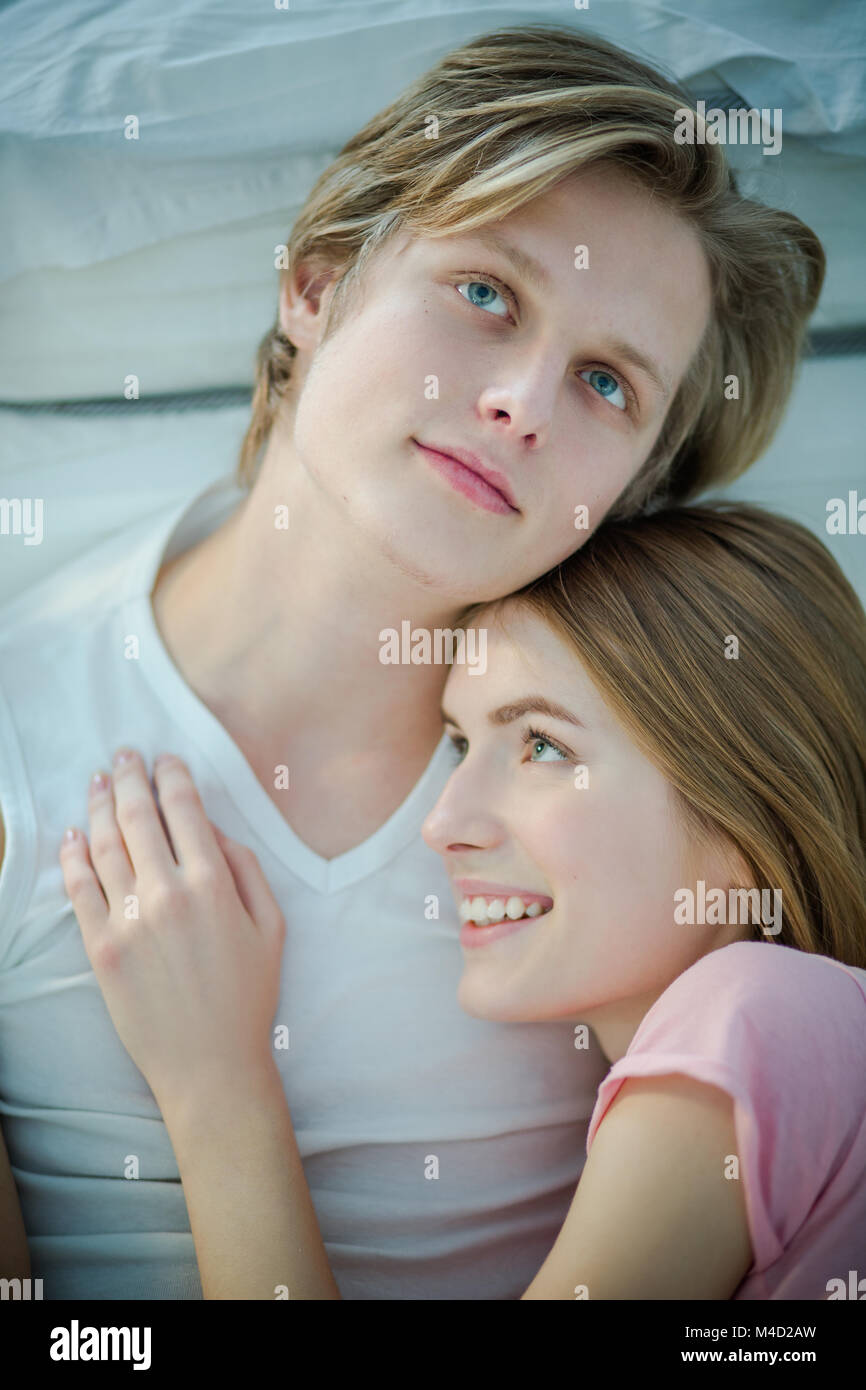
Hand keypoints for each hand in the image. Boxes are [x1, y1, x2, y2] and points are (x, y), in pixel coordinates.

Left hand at [59, 748, 285, 1114]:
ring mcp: (128, 920)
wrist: (211, 1065)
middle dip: (129, 777)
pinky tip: (73, 833)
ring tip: (97, 782)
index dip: (172, 776)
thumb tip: (212, 830)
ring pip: (104, 844)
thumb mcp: (271, 925)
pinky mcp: (101, 948)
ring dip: (98, 805)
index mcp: (213, 883)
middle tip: (124, 755)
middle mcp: (166, 893)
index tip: (165, 759)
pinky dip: (73, 855)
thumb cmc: (248, 996)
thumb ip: (246, 869)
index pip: (184, 808)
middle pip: (137, 816)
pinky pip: (79, 889)